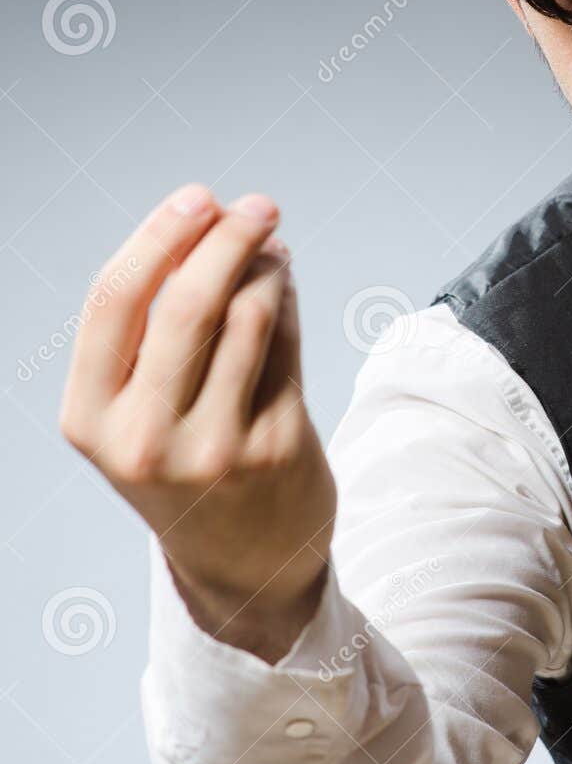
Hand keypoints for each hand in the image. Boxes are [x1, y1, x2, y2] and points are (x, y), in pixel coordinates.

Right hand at [59, 183, 336, 660]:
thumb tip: (209, 225)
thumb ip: (154, 328)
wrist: (242, 565)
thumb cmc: (182, 463)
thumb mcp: (138, 411)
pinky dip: (288, 302)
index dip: (158, 236)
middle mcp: (145, 439)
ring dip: (265, 267)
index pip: (114, 301)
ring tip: (270, 249)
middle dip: (226, 237)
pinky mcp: (276, 449)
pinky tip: (284, 284)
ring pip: (247, 316)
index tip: (196, 197)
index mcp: (91, 420)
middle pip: (186, 301)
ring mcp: (214, 448)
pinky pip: (286, 347)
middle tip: (257, 205)